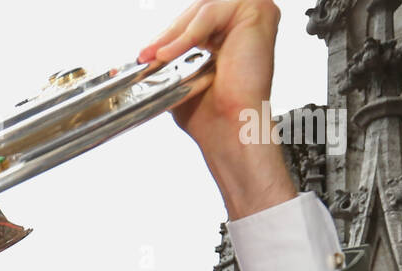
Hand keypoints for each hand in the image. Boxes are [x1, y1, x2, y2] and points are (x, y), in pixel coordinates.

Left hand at [138, 1, 294, 219]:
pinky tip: (170, 53)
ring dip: (174, 34)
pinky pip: (210, 15)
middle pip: (198, 12)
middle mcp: (244, 21)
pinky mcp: (256, 12)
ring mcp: (253, 12)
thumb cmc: (215, 113)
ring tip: (155, 56)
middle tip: (145, 54)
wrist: (231, 128)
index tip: (146, 52)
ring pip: (202, 11)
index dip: (170, 34)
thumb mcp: (183, 80)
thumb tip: (145, 58)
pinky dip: (187, 35)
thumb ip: (171, 60)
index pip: (196, 21)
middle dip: (168, 33)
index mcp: (232, 33)